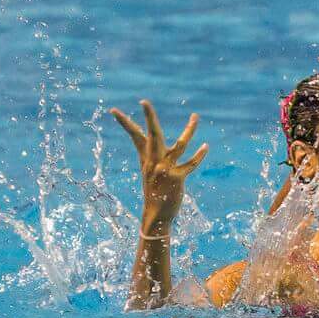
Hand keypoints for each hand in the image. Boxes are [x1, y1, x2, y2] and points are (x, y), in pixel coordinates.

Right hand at [110, 101, 207, 233]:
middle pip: (152, 135)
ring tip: (195, 116)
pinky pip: (189, 164)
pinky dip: (198, 156)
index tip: (113, 110)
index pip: (135, 137)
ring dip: (189, 130)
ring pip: (177, 145)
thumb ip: (153, 158)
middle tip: (144, 101)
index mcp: (146, 160)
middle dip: (148, 117)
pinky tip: (205, 146)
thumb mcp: (151, 173)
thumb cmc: (156, 193)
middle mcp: (153, 162)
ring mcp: (164, 169)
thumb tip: (151, 146)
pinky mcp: (176, 178)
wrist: (156, 216)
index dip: (125, 123)